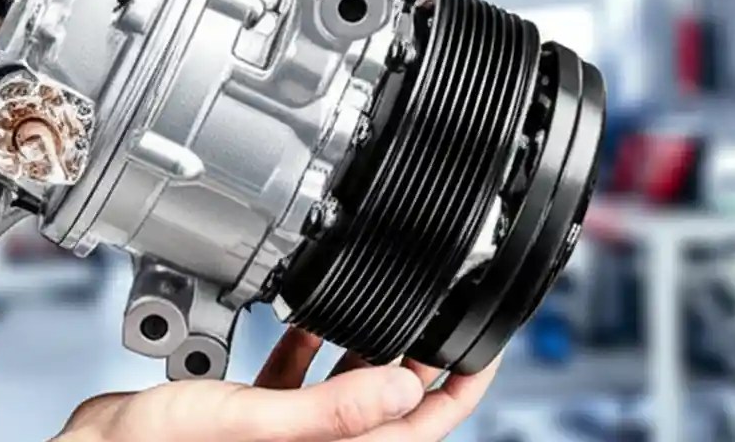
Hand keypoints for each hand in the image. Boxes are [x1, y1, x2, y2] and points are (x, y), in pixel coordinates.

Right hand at [55, 328, 500, 441]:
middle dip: (417, 358)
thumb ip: (329, 411)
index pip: (420, 429)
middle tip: (438, 310)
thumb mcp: (252, 425)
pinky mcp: (254, 419)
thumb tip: (403, 389)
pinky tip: (305, 320)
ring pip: (349, 388)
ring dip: (367, 349)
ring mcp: (285, 435)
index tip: (482, 346)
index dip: (459, 388)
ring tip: (387, 305)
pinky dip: (308, 351)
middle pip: (391, 404)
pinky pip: (298, 383)